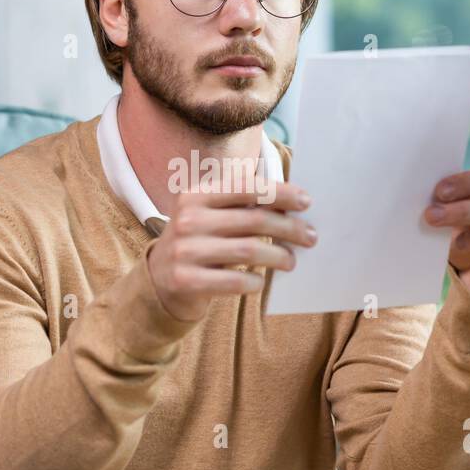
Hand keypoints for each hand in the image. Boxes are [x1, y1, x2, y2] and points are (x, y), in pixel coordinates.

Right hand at [147, 181, 317, 321]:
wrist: (159, 280)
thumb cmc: (199, 242)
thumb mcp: (209, 215)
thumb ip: (241, 205)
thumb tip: (292, 205)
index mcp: (196, 195)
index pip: (246, 187)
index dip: (280, 193)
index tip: (306, 201)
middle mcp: (188, 219)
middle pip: (253, 220)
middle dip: (289, 228)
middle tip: (310, 237)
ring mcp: (184, 250)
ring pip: (249, 251)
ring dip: (279, 256)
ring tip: (291, 260)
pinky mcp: (185, 280)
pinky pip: (235, 281)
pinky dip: (255, 282)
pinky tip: (261, 282)